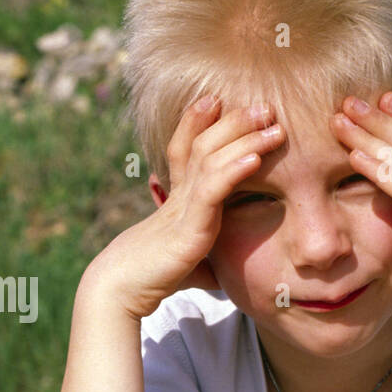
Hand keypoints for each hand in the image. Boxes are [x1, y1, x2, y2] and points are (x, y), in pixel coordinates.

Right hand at [86, 97, 284, 319]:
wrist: (119, 291)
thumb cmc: (152, 278)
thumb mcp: (188, 261)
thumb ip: (208, 257)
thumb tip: (225, 271)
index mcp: (176, 199)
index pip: (184, 148)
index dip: (196, 121)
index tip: (217, 100)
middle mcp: (178, 196)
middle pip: (203, 144)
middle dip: (233, 121)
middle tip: (263, 105)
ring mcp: (182, 209)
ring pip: (211, 160)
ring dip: (244, 138)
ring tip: (272, 124)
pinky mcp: (188, 229)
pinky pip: (212, 191)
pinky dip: (234, 171)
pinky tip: (255, 158)